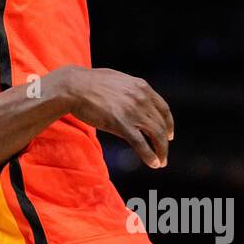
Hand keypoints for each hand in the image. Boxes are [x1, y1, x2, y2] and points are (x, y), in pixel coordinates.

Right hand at [51, 66, 174, 169]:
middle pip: (161, 125)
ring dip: (161, 151)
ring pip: (156, 135)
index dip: (169, 124)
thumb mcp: (117, 79)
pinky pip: (141, 144)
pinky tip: (153, 163)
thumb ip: (130, 89)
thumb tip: (132, 98)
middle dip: (165, 142)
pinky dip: (150, 156)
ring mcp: (133, 112)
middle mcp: (141, 99)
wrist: (74, 87)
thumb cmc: (90, 83)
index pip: (164, 109)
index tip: (169, 134)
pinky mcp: (121, 125)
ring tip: (161, 162)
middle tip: (164, 153)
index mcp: (141, 87)